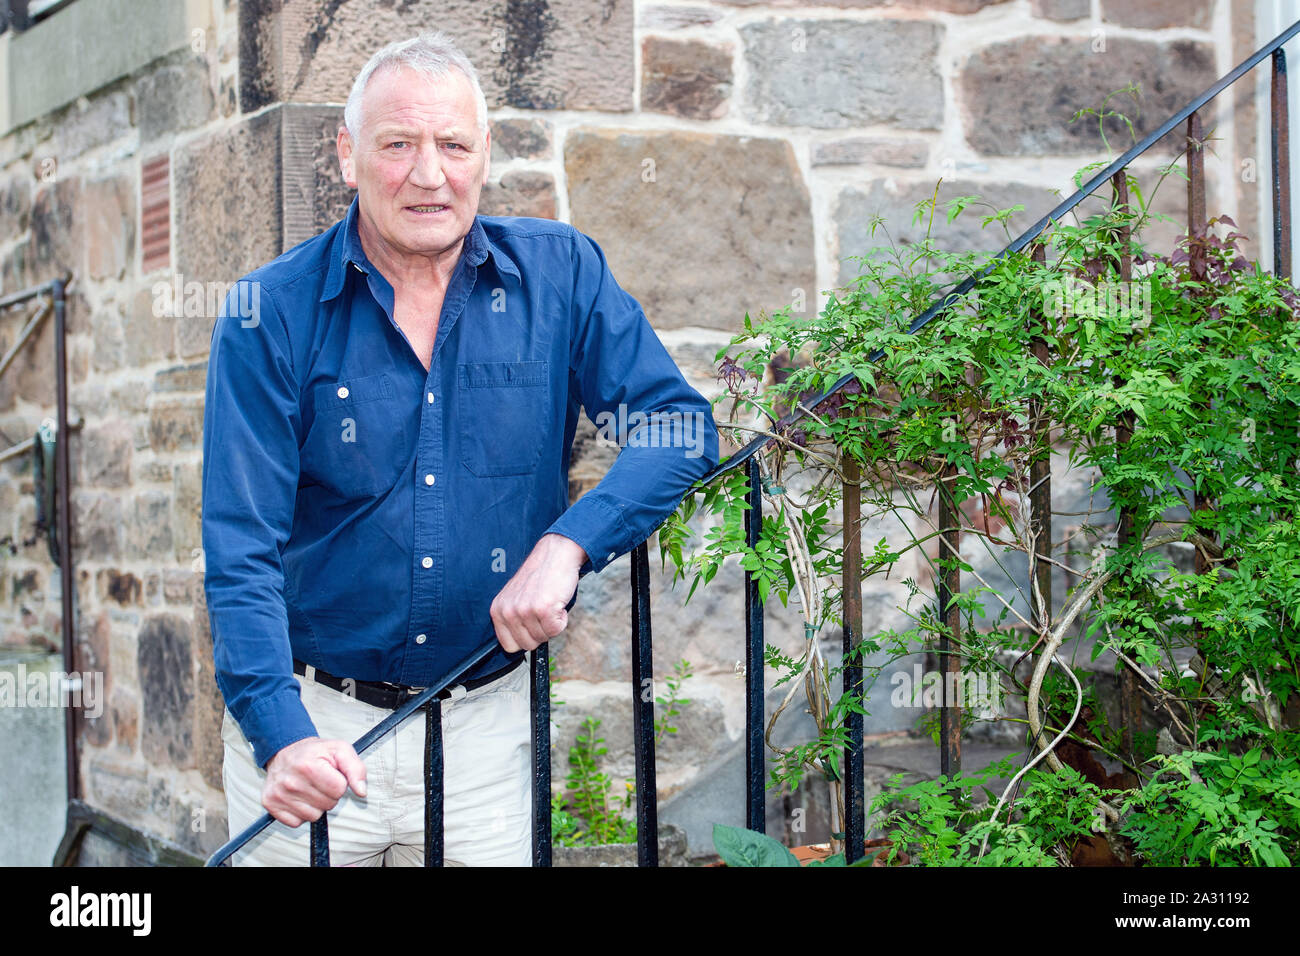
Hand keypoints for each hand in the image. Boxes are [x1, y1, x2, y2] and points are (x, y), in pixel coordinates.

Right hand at [262, 736, 367, 826]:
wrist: (284, 750)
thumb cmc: (314, 752)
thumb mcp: (340, 750)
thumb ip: (356, 769)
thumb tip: (361, 791)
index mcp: (309, 766)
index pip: (339, 790)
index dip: (339, 783)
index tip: (331, 775)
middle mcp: (291, 782)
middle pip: (328, 805)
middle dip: (329, 794)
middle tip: (320, 781)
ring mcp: (279, 795)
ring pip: (314, 816)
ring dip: (316, 805)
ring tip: (309, 788)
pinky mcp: (271, 805)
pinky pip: (297, 822)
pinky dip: (300, 813)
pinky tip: (298, 797)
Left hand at [490, 533, 586, 652]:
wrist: (555, 554)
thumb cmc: (539, 577)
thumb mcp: (515, 597)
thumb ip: (512, 619)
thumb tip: (519, 644)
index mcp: (498, 610)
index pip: (508, 645)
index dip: (524, 639)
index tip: (532, 627)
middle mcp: (508, 611)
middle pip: (527, 645)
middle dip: (540, 632)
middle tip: (543, 611)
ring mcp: (525, 610)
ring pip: (543, 638)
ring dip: (552, 624)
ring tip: (550, 603)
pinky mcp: (543, 609)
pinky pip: (556, 630)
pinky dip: (562, 619)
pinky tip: (557, 602)